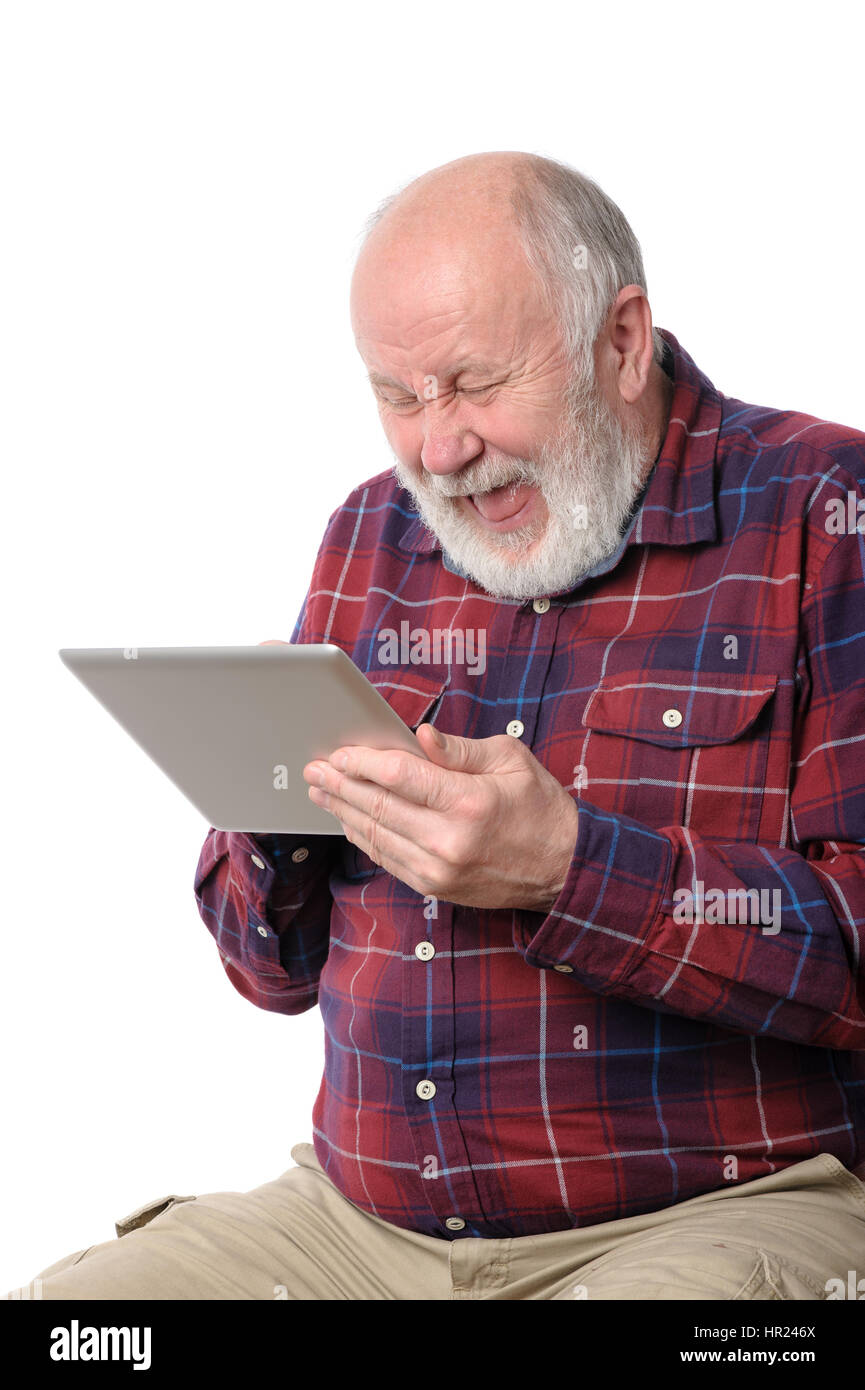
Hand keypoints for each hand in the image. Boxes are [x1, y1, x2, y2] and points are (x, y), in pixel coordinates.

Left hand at [303, 724, 578, 911]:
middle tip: (314, 769)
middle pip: (378, 806)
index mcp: (468, 802)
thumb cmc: (540, 807)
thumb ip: (459, 750)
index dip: (362, 762)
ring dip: (343, 812)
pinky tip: (349, 820)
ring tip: (321, 792)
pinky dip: (363, 838)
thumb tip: (418, 736)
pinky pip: (387, 859)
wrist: (563, 869)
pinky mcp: (434, 887)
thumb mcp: (510, 760)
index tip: (339, 752)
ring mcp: (438, 869)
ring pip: (376, 835)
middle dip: (340, 785)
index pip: (399, 776)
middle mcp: (448, 840)